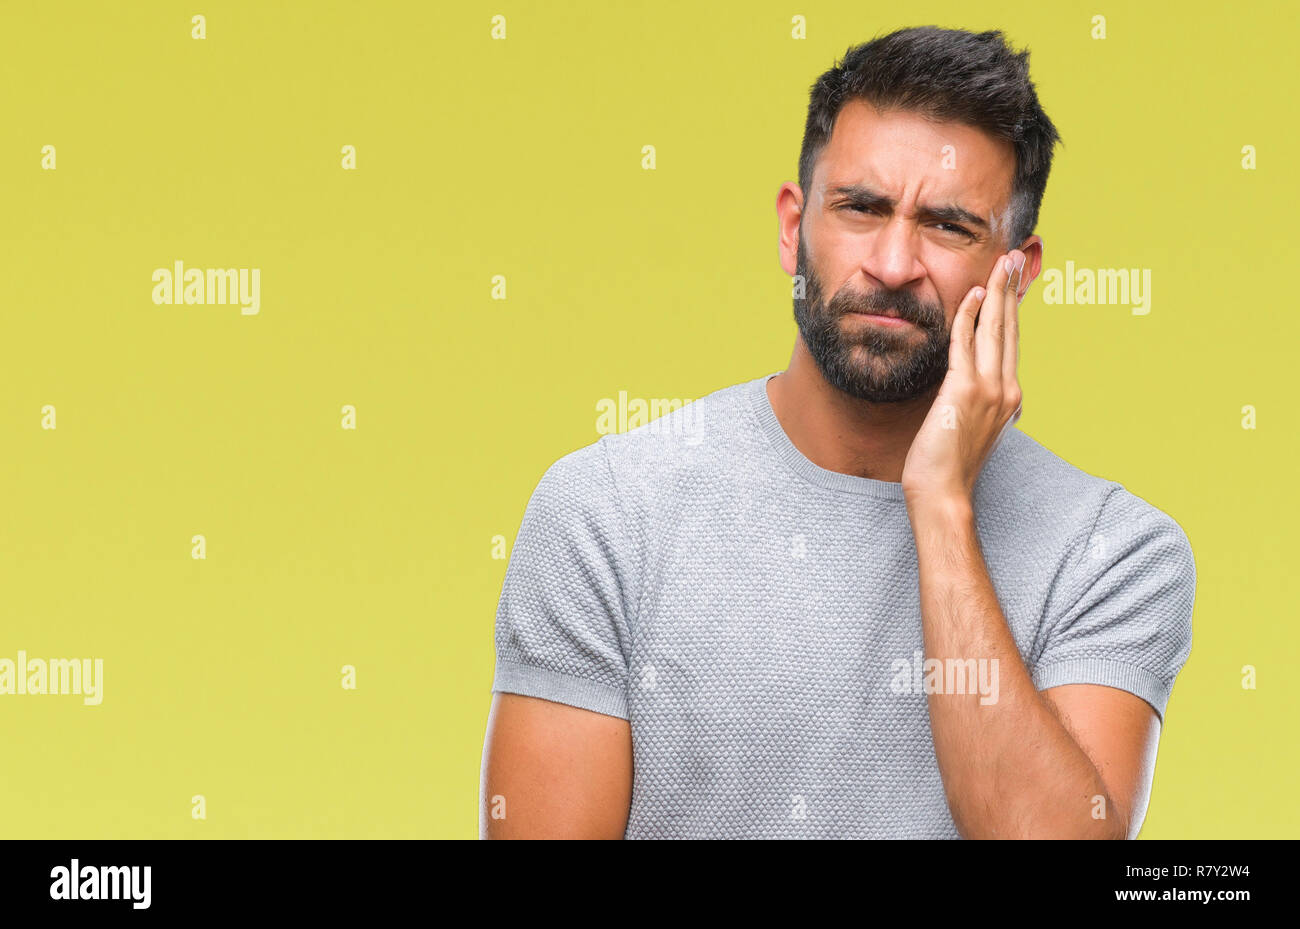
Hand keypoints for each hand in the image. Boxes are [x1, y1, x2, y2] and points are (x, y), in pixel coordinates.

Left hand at [900, 249, 1024, 506]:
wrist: (943, 493)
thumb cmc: (949, 465)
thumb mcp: (970, 428)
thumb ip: (978, 402)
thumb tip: (975, 387)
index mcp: (1009, 397)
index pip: (1012, 343)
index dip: (1013, 309)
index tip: (1014, 282)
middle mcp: (1006, 390)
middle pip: (1010, 329)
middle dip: (1012, 290)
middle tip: (1015, 258)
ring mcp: (989, 391)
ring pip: (995, 330)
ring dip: (997, 293)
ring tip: (1001, 264)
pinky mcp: (964, 392)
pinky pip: (966, 345)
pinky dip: (969, 317)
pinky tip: (972, 296)